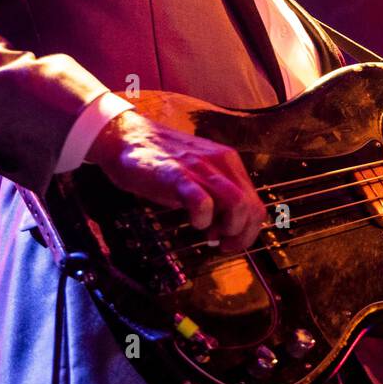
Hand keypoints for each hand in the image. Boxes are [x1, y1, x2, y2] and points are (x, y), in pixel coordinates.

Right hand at [86, 110, 266, 251]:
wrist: (126, 138)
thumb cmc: (159, 161)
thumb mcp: (195, 176)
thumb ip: (213, 198)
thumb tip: (220, 231)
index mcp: (228, 163)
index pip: (256, 204)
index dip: (249, 230)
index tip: (230, 241)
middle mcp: (220, 162)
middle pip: (252, 207)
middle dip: (242, 236)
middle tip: (222, 245)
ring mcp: (199, 167)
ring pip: (237, 204)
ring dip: (229, 229)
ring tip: (210, 236)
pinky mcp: (177, 174)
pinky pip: (202, 201)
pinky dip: (202, 219)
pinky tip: (193, 222)